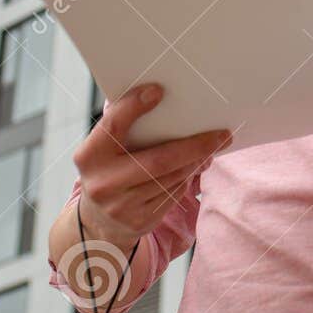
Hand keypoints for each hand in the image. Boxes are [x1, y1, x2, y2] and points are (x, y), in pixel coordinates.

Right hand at [72, 83, 231, 245]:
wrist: (97, 221)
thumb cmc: (108, 170)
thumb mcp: (104, 149)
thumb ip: (123, 126)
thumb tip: (158, 95)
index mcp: (90, 156)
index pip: (113, 126)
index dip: (133, 107)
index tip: (157, 91)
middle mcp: (104, 183)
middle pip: (159, 160)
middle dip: (195, 146)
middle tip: (222, 134)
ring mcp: (122, 206)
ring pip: (172, 178)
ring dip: (197, 160)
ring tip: (215, 145)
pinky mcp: (140, 221)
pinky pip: (174, 194)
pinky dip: (188, 177)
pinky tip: (197, 165)